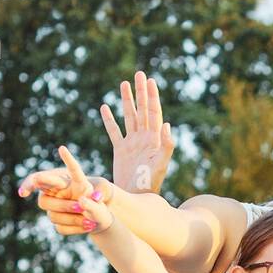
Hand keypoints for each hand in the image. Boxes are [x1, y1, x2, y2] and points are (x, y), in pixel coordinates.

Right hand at [17, 157, 114, 236]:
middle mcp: (53, 194)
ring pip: (53, 216)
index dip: (29, 184)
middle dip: (63, 205)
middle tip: (81, 208)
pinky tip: (88, 226)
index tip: (25, 191)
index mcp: (61, 180)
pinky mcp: (58, 222)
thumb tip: (82, 202)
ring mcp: (54, 210)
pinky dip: (75, 228)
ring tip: (90, 220)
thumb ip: (96, 190)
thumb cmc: (101, 194)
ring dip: (72, 218)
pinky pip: (61, 228)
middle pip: (44, 201)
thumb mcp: (103, 188)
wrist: (102, 214)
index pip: (40, 180)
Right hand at [102, 71, 174, 193]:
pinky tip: (105, 107)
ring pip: (129, 117)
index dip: (152, 97)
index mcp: (154, 140)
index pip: (154, 113)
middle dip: (141, 92)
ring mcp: (132, 144)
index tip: (150, 80)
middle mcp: (144, 139)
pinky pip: (114, 131)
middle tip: (139, 74)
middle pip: (142, 110)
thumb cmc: (149, 185)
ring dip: (127, 101)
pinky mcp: (120, 151)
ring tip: (124, 84)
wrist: (134, 199)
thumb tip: (167, 124)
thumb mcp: (160, 165)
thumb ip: (166, 146)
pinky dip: (109, 120)